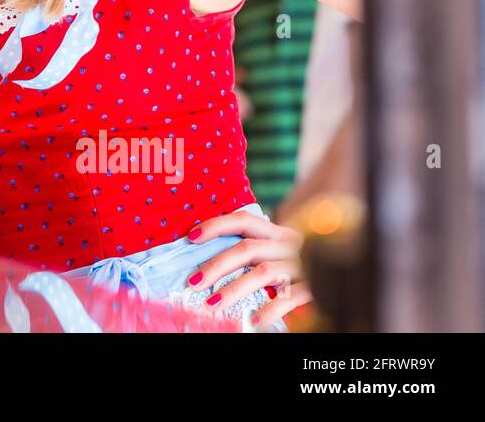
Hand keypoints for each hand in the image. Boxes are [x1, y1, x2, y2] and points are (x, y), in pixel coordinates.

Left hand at [185, 209, 310, 326]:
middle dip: (216, 266)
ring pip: (263, 274)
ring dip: (233, 290)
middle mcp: (289, 244)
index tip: (191, 237)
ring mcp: (303, 265)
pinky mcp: (315, 287)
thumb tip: (211, 261)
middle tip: (193, 283)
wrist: (348, 272)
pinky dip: (270, 309)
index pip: (243, 220)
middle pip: (247, 249)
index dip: (216, 226)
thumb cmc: (300, 262)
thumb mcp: (279, 249)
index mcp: (278, 232)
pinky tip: (253, 320)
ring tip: (212, 305)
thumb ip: (254, 249)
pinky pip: (290, 298)